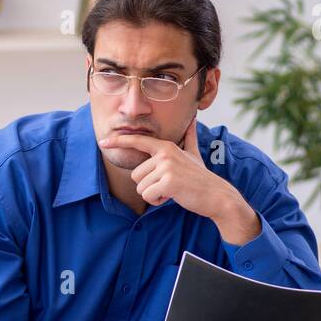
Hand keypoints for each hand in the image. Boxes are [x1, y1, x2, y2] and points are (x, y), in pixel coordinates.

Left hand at [100, 119, 258, 244]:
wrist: (217, 195)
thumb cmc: (201, 177)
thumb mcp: (194, 153)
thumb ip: (189, 137)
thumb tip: (193, 120)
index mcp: (166, 147)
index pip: (138, 141)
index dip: (119, 141)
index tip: (103, 142)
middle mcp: (165, 154)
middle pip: (136, 174)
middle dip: (148, 185)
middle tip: (168, 185)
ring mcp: (166, 167)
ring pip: (140, 187)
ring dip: (153, 194)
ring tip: (171, 190)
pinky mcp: (168, 182)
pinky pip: (148, 196)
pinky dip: (157, 201)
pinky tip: (171, 197)